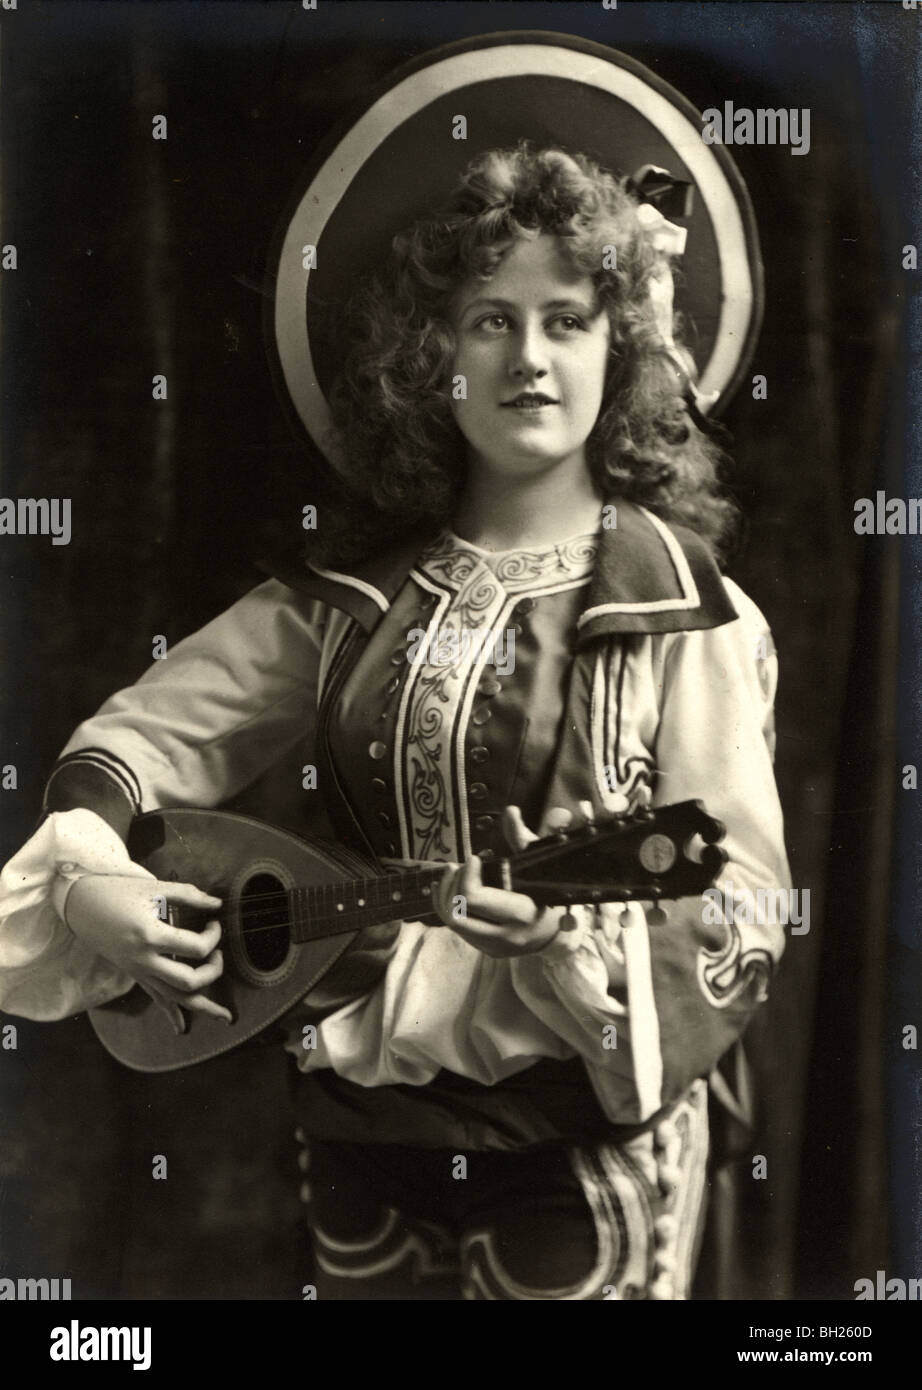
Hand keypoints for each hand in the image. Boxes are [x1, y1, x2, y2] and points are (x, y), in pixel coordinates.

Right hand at [63, 873, 229, 1031]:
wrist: (81, 905)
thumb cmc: (119, 892)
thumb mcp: (155, 889)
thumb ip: (189, 895)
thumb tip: (218, 904)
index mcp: (150, 936)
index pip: (196, 948)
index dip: (214, 936)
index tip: (214, 922)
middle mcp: (143, 960)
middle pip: (189, 981)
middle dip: (213, 972)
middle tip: (218, 954)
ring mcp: (138, 971)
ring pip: (175, 998)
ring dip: (202, 1007)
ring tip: (226, 1017)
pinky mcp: (135, 975)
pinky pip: (155, 999)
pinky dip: (171, 1015)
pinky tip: (182, 1029)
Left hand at [434, 806, 564, 958]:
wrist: (557, 932)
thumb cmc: (548, 891)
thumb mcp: (539, 863)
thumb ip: (522, 838)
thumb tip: (510, 811)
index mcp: (522, 913)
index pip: (475, 898)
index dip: (467, 874)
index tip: (474, 857)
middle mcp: (505, 935)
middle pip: (457, 912)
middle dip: (453, 883)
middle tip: (460, 865)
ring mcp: (493, 946)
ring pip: (452, 921)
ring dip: (446, 894)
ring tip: (452, 872)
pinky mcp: (484, 949)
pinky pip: (455, 929)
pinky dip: (446, 905)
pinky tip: (447, 887)